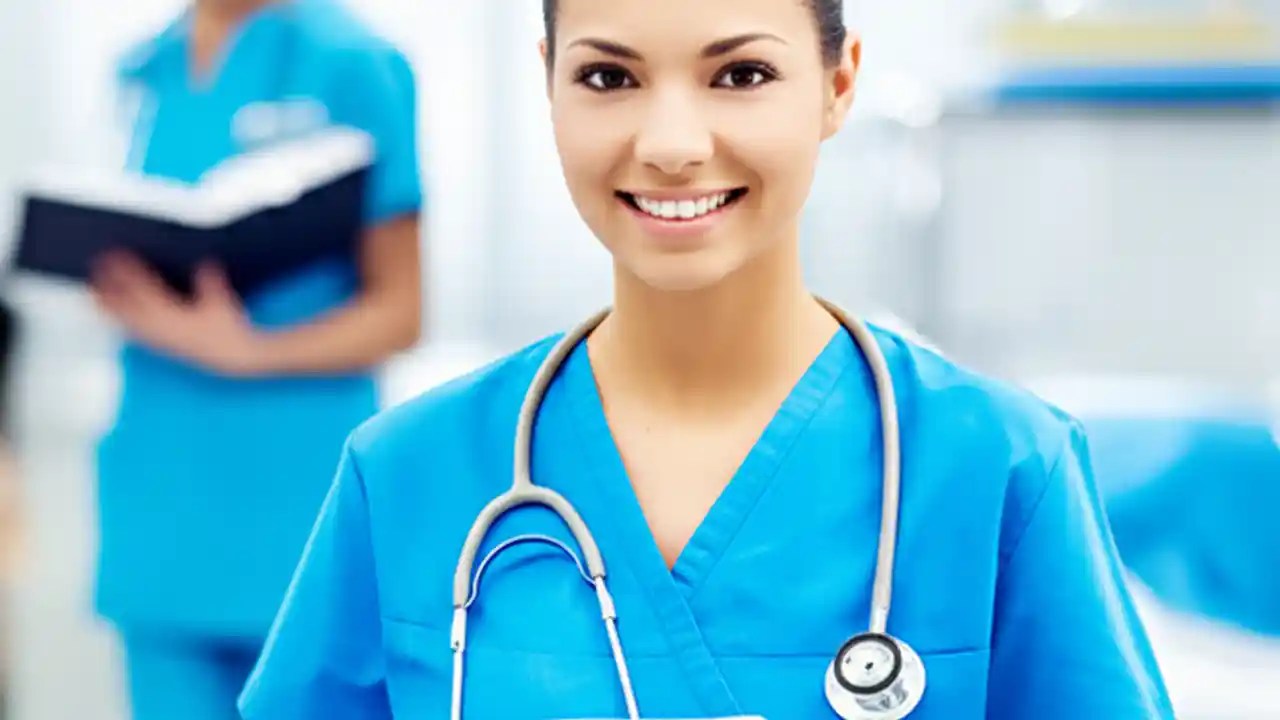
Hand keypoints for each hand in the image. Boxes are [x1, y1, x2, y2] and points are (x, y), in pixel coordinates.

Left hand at [90, 252, 269, 376]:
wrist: (231, 358)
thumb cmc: (226, 332)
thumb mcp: (222, 301)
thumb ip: (209, 281)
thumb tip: (204, 263)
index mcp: (170, 313)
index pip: (141, 287)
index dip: (126, 269)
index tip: (115, 254)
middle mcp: (158, 327)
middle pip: (125, 303)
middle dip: (108, 285)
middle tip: (94, 268)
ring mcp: (156, 337)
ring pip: (124, 319)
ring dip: (108, 304)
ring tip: (94, 292)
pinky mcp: (159, 345)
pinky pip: (132, 331)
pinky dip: (120, 321)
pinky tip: (116, 317)